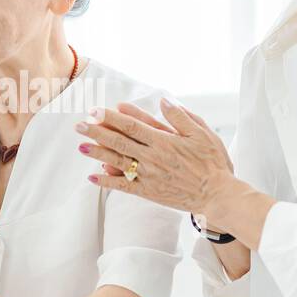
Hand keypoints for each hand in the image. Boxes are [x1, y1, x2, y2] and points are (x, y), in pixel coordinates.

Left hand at [75, 99, 236, 224]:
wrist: (217, 194)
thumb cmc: (212, 162)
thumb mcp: (202, 133)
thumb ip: (181, 117)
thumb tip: (163, 101)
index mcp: (164, 141)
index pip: (132, 126)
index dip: (112, 118)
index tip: (96, 111)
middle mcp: (153, 158)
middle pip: (119, 142)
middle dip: (98, 133)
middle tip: (79, 125)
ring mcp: (149, 176)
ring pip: (118, 163)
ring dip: (98, 154)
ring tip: (81, 147)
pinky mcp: (149, 191)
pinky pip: (124, 186)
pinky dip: (107, 182)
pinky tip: (93, 177)